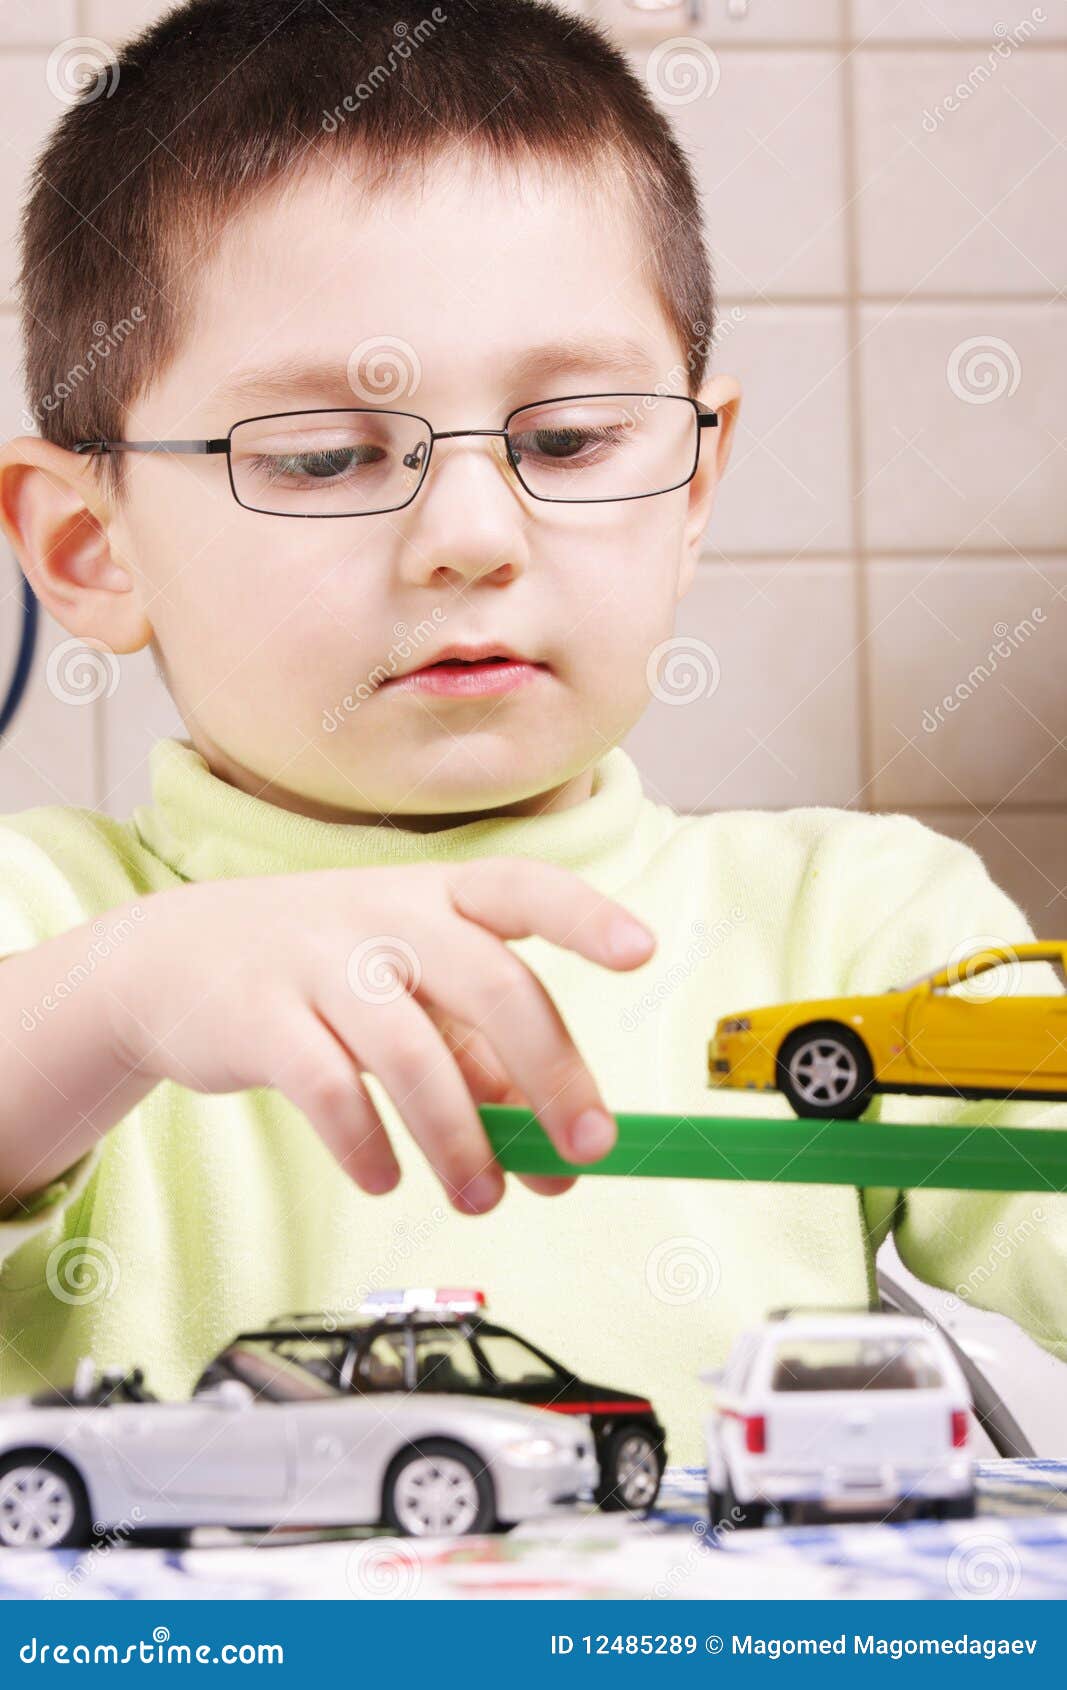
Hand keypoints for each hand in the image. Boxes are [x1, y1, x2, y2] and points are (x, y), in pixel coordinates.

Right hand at [105, 857, 655, 1213]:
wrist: (174, 959)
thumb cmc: (322, 972)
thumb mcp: (408, 988)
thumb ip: (483, 1056)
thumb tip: (558, 1147)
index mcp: (437, 896)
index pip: (524, 888)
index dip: (584, 916)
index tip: (642, 951)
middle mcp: (385, 914)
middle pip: (490, 984)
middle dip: (550, 1074)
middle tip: (584, 1152)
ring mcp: (320, 960)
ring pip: (412, 1053)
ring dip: (460, 1139)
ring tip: (481, 1196)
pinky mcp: (262, 1018)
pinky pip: (329, 1090)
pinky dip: (367, 1146)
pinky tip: (385, 1178)